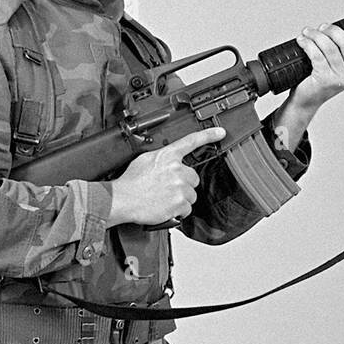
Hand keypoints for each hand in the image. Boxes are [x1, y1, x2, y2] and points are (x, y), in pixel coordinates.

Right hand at [109, 126, 226, 226]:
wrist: (123, 199)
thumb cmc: (130, 182)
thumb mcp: (144, 160)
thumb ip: (161, 158)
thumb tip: (168, 161)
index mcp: (168, 156)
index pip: (191, 141)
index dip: (208, 135)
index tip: (220, 132)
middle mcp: (176, 169)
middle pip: (193, 178)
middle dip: (184, 184)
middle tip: (168, 189)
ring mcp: (180, 186)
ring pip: (191, 195)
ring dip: (181, 199)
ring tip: (164, 199)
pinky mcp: (180, 202)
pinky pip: (187, 209)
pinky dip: (178, 211)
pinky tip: (165, 207)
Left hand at [290, 22, 343, 111]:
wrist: (307, 100)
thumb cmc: (320, 79)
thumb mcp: (336, 65)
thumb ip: (340, 49)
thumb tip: (330, 27)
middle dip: (332, 30)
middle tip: (322, 28)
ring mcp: (340, 79)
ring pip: (330, 47)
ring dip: (316, 36)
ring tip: (308, 33)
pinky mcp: (325, 80)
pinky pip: (317, 54)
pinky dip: (308, 44)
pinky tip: (302, 41)